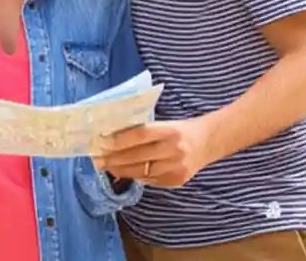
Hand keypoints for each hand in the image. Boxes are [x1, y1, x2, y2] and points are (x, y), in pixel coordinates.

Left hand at [95, 119, 212, 187]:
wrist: (208, 142)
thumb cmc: (180, 129)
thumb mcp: (165, 124)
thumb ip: (144, 131)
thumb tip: (113, 138)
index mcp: (170, 131)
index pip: (139, 135)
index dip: (119, 140)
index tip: (101, 142)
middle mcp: (174, 150)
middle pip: (137, 157)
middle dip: (114, 159)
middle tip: (97, 160)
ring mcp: (176, 168)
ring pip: (142, 172)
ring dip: (121, 170)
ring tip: (107, 167)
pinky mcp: (177, 180)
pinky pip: (150, 180)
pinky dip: (136, 176)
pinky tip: (125, 172)